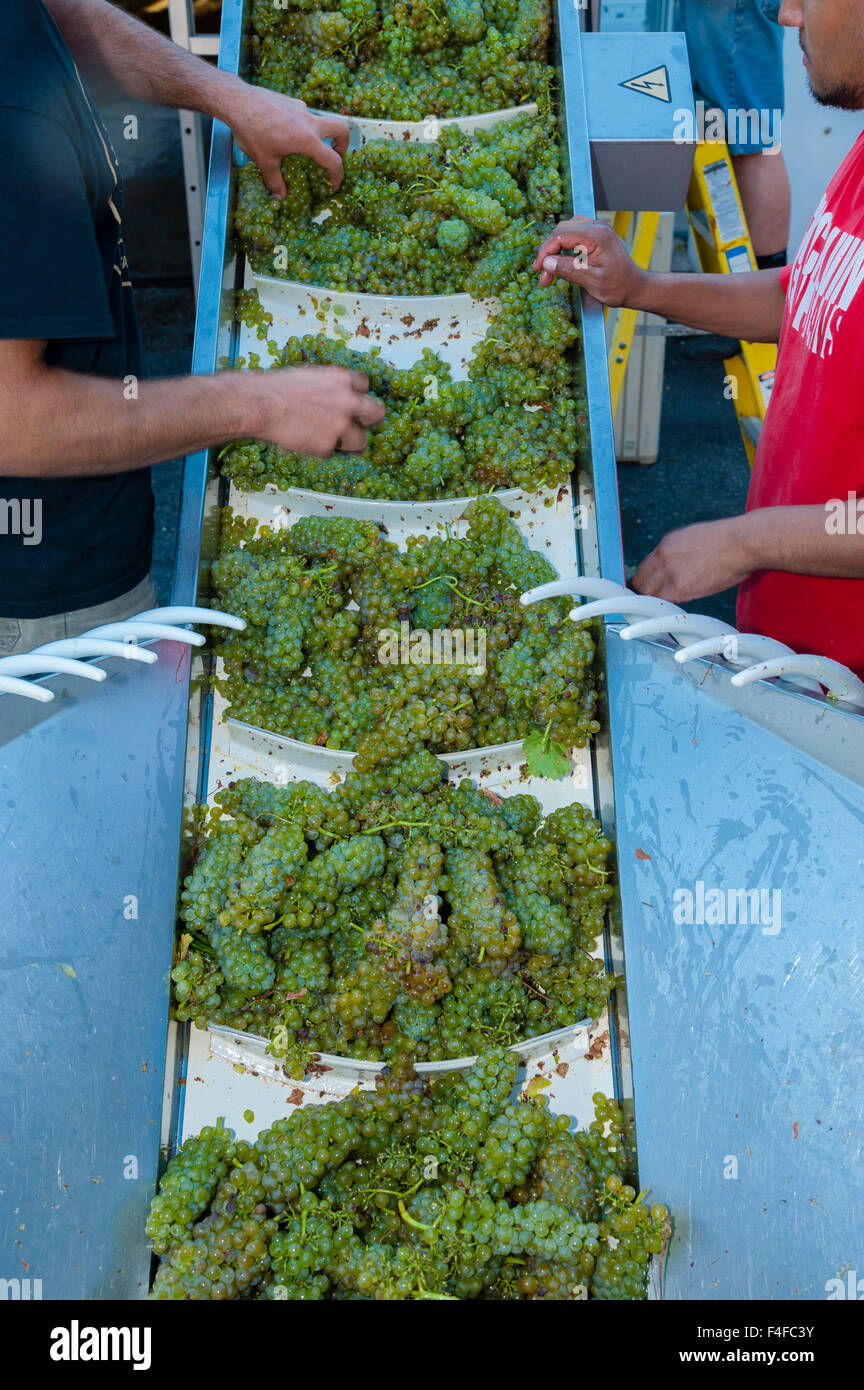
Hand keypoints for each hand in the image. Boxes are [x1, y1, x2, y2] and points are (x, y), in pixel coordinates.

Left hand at [221, 80, 349, 191]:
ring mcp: (301, 108)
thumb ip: (274, 180)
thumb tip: (279, 196)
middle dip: (343, 144)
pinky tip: (286, 132)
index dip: (337, 176)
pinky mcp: (291, 101)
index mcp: (307, 139)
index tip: (333, 184)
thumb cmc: (252, 131)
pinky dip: (302, 125)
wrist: (237, 102)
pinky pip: (304, 114)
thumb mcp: (264, 161)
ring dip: (320, 134)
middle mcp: (309, 121)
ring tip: (304, 146)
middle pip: (341, 128)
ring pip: (320, 121)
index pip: (332, 160)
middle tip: (335, 154)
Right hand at [246, 367, 385, 455]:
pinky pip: (332, 452)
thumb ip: (328, 386)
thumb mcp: (309, 376)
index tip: (352, 402)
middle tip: (360, 425)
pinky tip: (307, 441)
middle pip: (376, 413)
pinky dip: (321, 450)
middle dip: (369, 420)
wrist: (261, 404)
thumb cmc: (276, 388)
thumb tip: (333, 396)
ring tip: (331, 439)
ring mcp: (340, 425)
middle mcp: (348, 400)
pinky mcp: (328, 445)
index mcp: (342, 378)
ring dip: (350, 442)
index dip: (357, 395)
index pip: (365, 385)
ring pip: (361, 441)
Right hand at [533, 216, 647, 306]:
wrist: (636, 287)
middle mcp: (597, 227)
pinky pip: (575, 233)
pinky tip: (562, 261)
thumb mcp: (592, 282)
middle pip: (561, 230)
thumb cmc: (618, 287)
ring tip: (551, 271)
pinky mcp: (598, 234)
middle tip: (544, 276)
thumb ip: (568, 269)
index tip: (538, 270)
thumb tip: (546, 262)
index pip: (560, 236)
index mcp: (596, 236)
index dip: (545, 252)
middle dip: (548, 252)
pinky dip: (564, 246)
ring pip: (566, 230)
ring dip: (555, 249)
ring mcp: (598, 228)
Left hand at [631, 517, 755, 602]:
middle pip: (640, 580)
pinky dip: (661, 610)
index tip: (647, 591)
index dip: (646, 581)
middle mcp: (663, 555)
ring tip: (655, 614)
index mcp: (668, 543)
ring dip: (650, 604)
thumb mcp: (698, 539)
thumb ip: (682, 553)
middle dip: (642, 593)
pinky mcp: (678, 586)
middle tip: (646, 607)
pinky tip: (665, 616)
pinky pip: (660, 603)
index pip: (646, 566)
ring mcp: (668, 571)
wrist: (743, 542)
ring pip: (646, 593)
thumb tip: (682, 566)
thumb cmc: (732, 542)